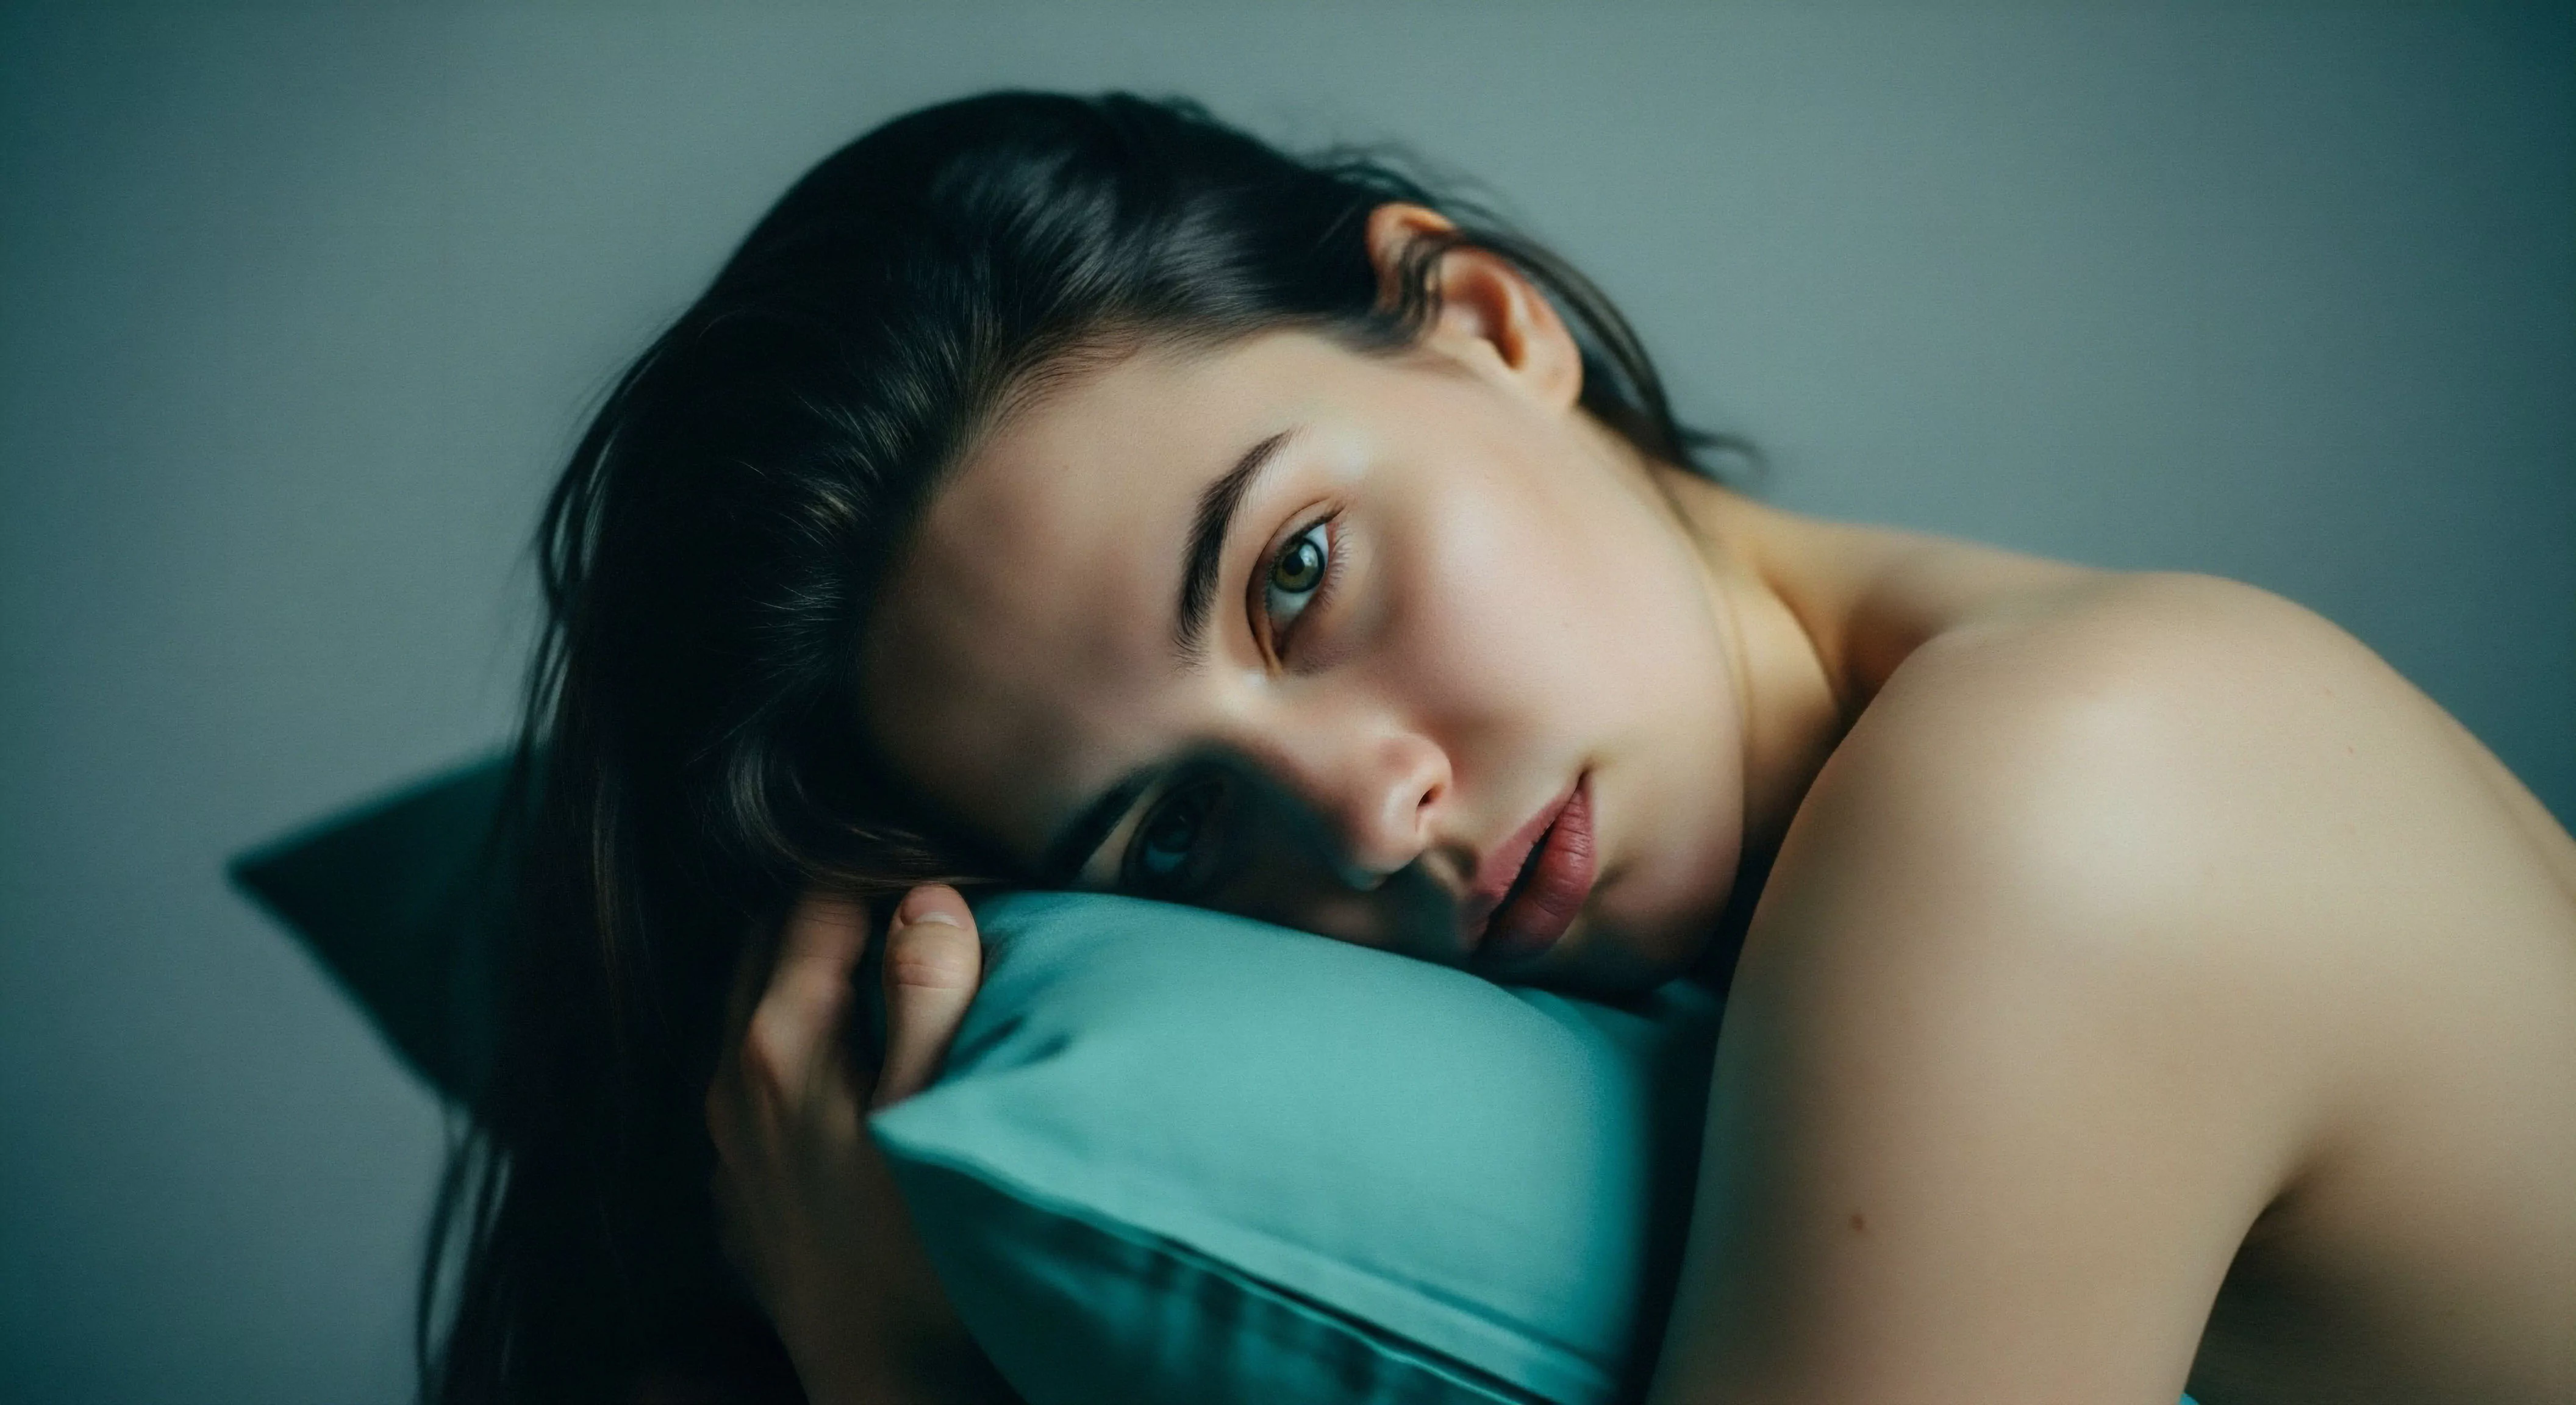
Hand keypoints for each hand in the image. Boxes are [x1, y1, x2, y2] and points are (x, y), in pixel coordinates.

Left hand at [704, 884, 1013, 1404]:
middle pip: (770, 944)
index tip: (939, 869)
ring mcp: (726, 1137)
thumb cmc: (925, 1257)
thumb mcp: (937, 1115)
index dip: (881, 872)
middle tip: (915, 902)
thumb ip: (929, 998)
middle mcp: (733, 1079)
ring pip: (753, 1009)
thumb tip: (927, 898)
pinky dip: (798, 1044)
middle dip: (837, 909)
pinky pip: (754, 1077)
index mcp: (782, 1044)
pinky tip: (852, 1067)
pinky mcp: (737, 1186)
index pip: (817, 902)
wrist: (883, 1387)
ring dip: (813, 975)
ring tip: (887, 970)